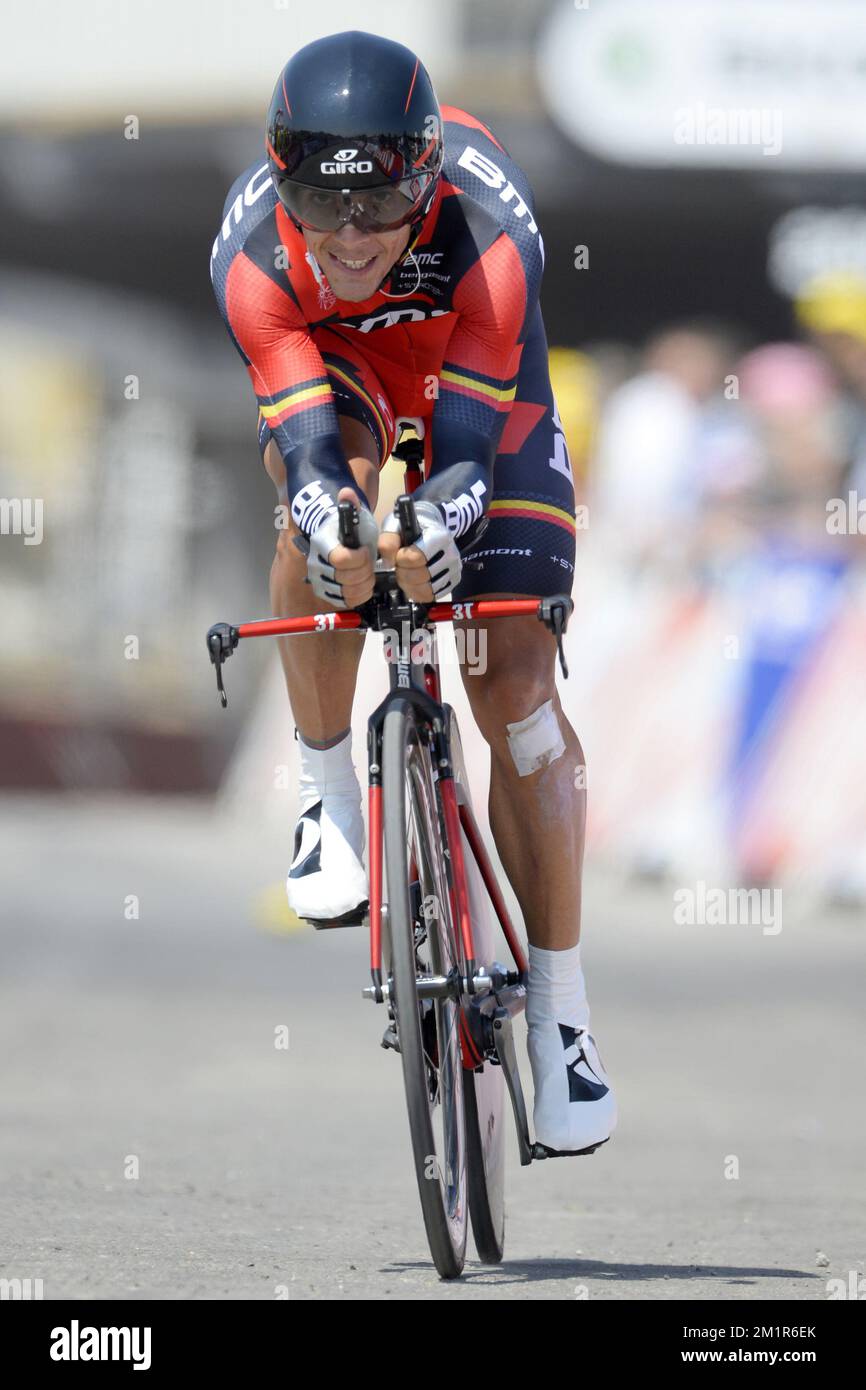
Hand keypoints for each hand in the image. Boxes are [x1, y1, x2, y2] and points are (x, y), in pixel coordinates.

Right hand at [307, 487, 377, 608]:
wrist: (338, 541)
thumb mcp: (352, 515)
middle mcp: (315, 564)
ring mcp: (319, 581)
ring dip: (364, 583)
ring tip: (368, 572)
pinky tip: (364, 583)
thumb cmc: (347, 529)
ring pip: (347, 592)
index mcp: (321, 543)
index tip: (365, 550)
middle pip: (345, 578)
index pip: (340, 559)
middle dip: (365, 570)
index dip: (359, 558)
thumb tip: (347, 493)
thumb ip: (350, 505)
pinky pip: (346, 602)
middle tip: (369, 562)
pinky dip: (360, 595)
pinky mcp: (326, 593)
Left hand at [379, 501, 461, 601]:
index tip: (398, 554)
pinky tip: (413, 581)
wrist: (429, 528)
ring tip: (406, 572)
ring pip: (426, 590)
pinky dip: (417, 592)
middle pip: (421, 577)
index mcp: (439, 537)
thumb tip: (389, 563)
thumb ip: (388, 542)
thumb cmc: (411, 528)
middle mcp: (451, 554)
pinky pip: (430, 596)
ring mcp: (453, 570)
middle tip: (400, 565)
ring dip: (409, 584)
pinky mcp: (452, 582)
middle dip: (404, 573)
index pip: (415, 559)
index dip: (400, 559)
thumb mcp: (395, 526)